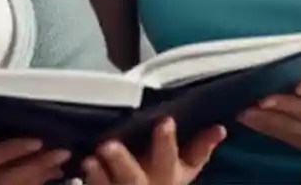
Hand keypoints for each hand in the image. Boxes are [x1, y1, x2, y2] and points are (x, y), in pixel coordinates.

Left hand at [79, 117, 226, 184]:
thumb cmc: (163, 181)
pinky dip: (90, 182)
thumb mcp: (184, 170)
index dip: (168, 143)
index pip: (173, 160)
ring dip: (100, 176)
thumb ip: (200, 148)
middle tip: (108, 146)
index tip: (164, 122)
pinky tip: (81, 172)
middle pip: (136, 178)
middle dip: (123, 162)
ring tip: (89, 160)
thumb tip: (219, 128)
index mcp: (170, 178)